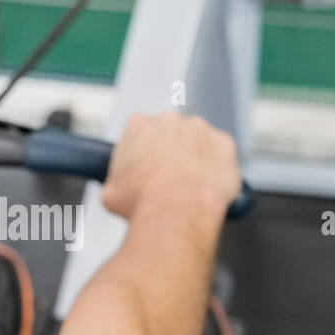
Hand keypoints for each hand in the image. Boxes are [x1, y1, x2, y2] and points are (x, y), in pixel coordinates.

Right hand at [102, 112, 239, 224]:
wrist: (175, 213)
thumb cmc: (141, 204)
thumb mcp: (110, 194)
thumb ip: (116, 180)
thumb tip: (120, 188)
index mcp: (139, 125)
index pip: (140, 130)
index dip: (143, 151)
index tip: (146, 168)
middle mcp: (170, 120)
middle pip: (171, 133)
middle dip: (171, 152)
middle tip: (169, 179)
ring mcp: (200, 129)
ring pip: (198, 142)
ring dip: (196, 158)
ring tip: (189, 188)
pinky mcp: (224, 144)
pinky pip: (222, 154)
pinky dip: (219, 168)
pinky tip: (208, 188)